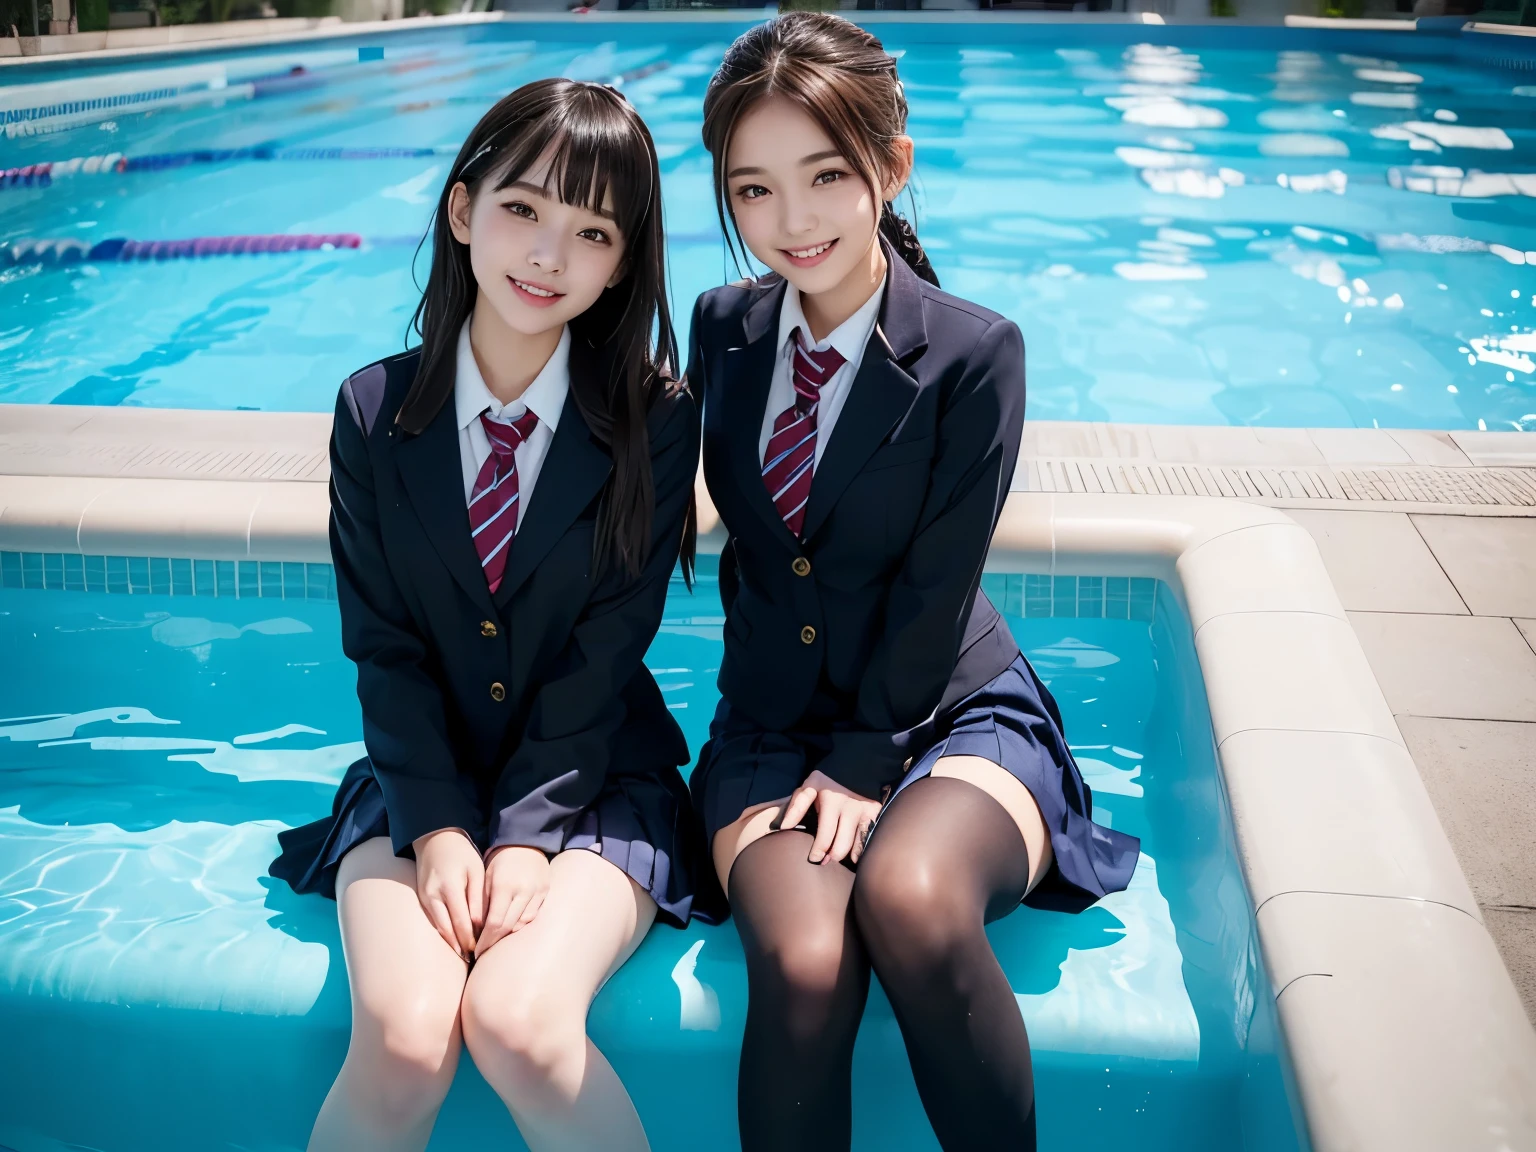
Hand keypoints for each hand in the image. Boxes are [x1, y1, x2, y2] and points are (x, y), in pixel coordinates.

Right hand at [412, 828, 484, 960]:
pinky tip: (454, 941)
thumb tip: (481, 925)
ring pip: (439, 928)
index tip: (483, 949)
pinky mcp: (422, 899)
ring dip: (451, 943)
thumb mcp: (476, 871)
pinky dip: (444, 932)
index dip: (472, 939)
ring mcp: (425, 898)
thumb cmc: (462, 854)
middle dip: (461, 946)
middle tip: (475, 958)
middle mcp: (434, 896)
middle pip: (448, 930)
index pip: (462, 922)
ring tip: (465, 956)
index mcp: (450, 887)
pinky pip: (433, 921)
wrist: (435, 839)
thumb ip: (478, 898)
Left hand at [475, 845, 551, 957]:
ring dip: (508, 935)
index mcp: (503, 886)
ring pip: (522, 923)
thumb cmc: (499, 859)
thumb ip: (482, 904)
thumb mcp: (485, 878)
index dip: (485, 941)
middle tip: (483, 952)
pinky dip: (521, 924)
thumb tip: (476, 930)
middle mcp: (522, 890)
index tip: (476, 951)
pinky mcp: (545, 891)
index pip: (494, 923)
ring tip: (496, 940)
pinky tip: (511, 927)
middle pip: (509, 926)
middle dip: (494, 942)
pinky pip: (533, 915)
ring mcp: (537, 891)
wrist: (524, 841)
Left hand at [778, 769, 883, 867]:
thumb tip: (784, 827)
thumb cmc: (827, 781)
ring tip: (837, 857)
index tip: (813, 859)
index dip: (818, 852)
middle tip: (825, 861)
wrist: (855, 766)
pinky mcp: (875, 814)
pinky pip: (869, 839)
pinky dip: (861, 849)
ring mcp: (865, 813)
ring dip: (846, 856)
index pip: (825, 837)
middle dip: (831, 858)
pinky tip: (854, 854)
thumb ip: (796, 806)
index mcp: (831, 803)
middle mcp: (850, 810)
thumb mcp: (809, 787)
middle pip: (841, 846)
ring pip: (857, 847)